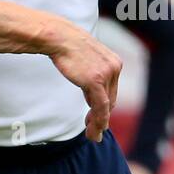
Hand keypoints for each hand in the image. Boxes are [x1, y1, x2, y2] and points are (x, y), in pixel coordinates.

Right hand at [48, 23, 121, 141]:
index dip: (105, 106)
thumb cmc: (68, 46)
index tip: (96, 117)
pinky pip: (101, 106)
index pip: (111, 90)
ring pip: (107, 106)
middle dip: (102, 116)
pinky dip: (98, 121)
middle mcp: (114, 68)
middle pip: (111, 99)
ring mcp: (106, 74)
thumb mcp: (86, 60)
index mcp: (114, 62)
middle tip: (93, 130)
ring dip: (99, 123)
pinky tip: (93, 130)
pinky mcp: (96, 81)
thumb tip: (92, 92)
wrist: (59, 37)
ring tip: (93, 135)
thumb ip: (93, 74)